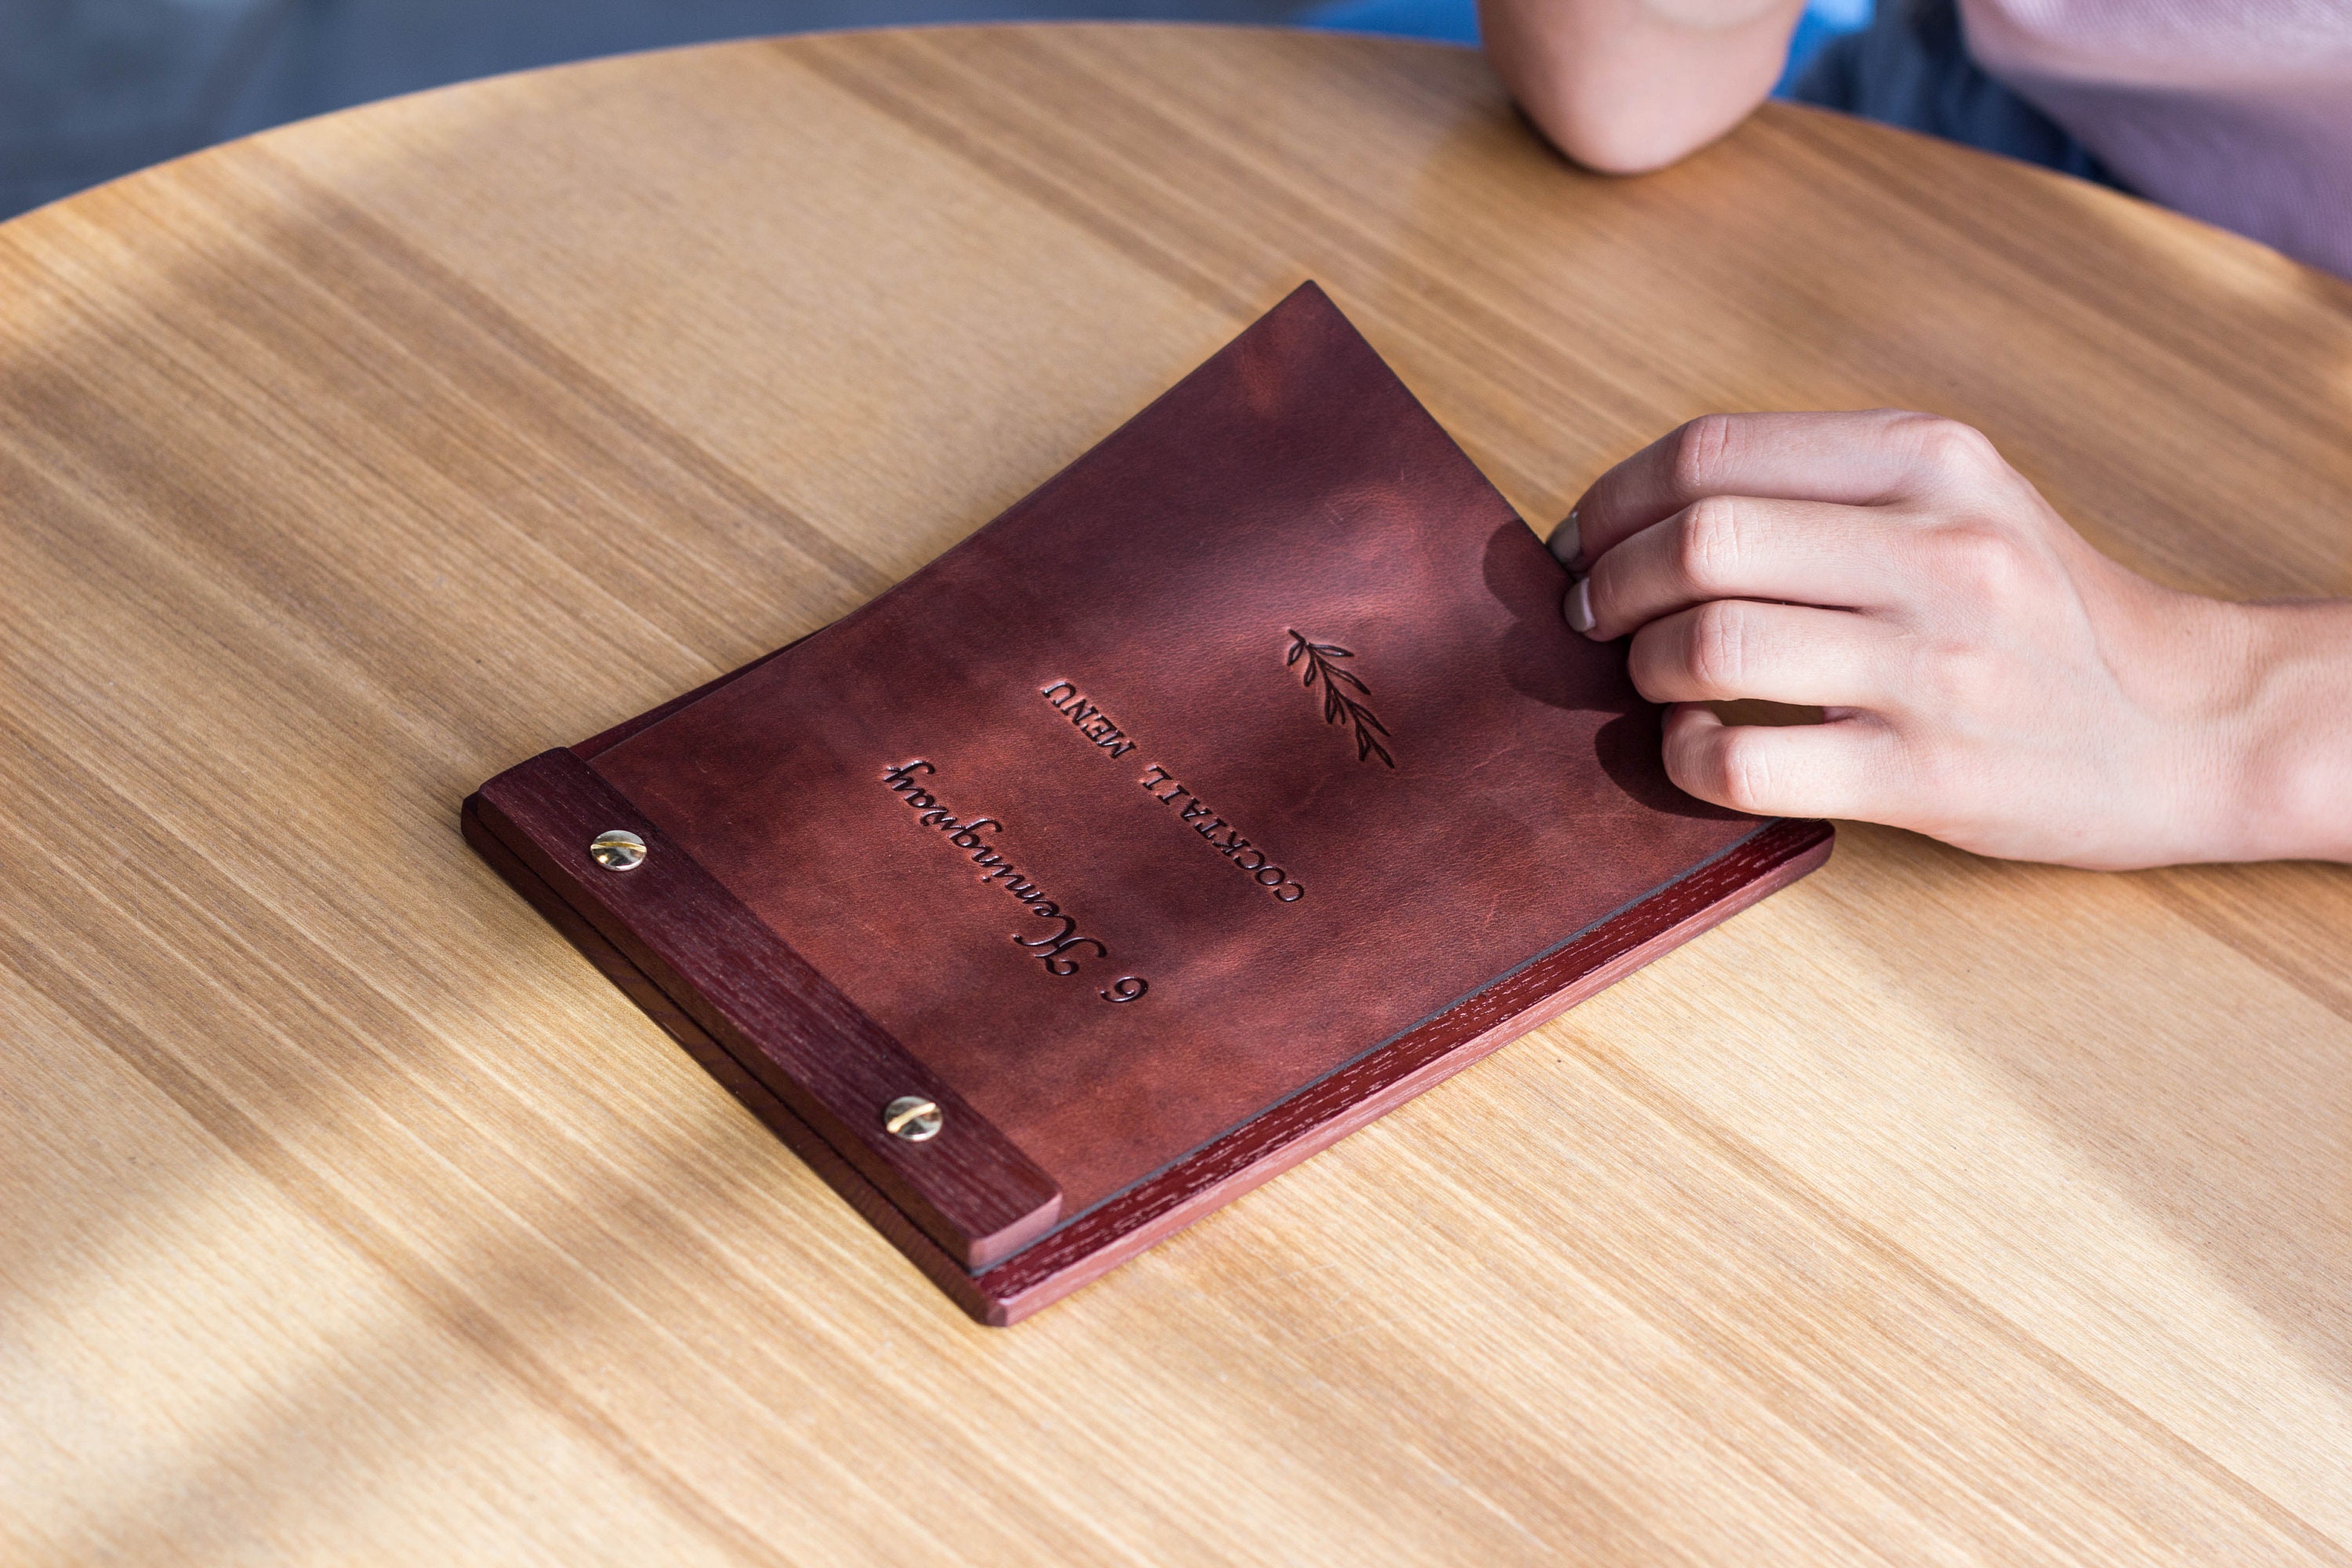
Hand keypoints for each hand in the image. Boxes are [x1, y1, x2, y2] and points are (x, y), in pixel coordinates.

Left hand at [1553, 411, 2351, 867]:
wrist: (2188, 723)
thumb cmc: (2039, 613)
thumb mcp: (1956, 499)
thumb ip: (1821, 486)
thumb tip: (1637, 513)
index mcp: (1928, 459)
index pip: (1709, 452)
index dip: (1609, 502)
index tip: (1579, 546)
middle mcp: (1936, 548)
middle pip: (1694, 541)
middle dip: (1606, 585)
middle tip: (1593, 621)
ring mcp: (1934, 665)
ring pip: (1708, 645)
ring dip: (1644, 668)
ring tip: (1653, 681)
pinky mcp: (1926, 773)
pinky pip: (1742, 760)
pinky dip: (1685, 758)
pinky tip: (1698, 747)